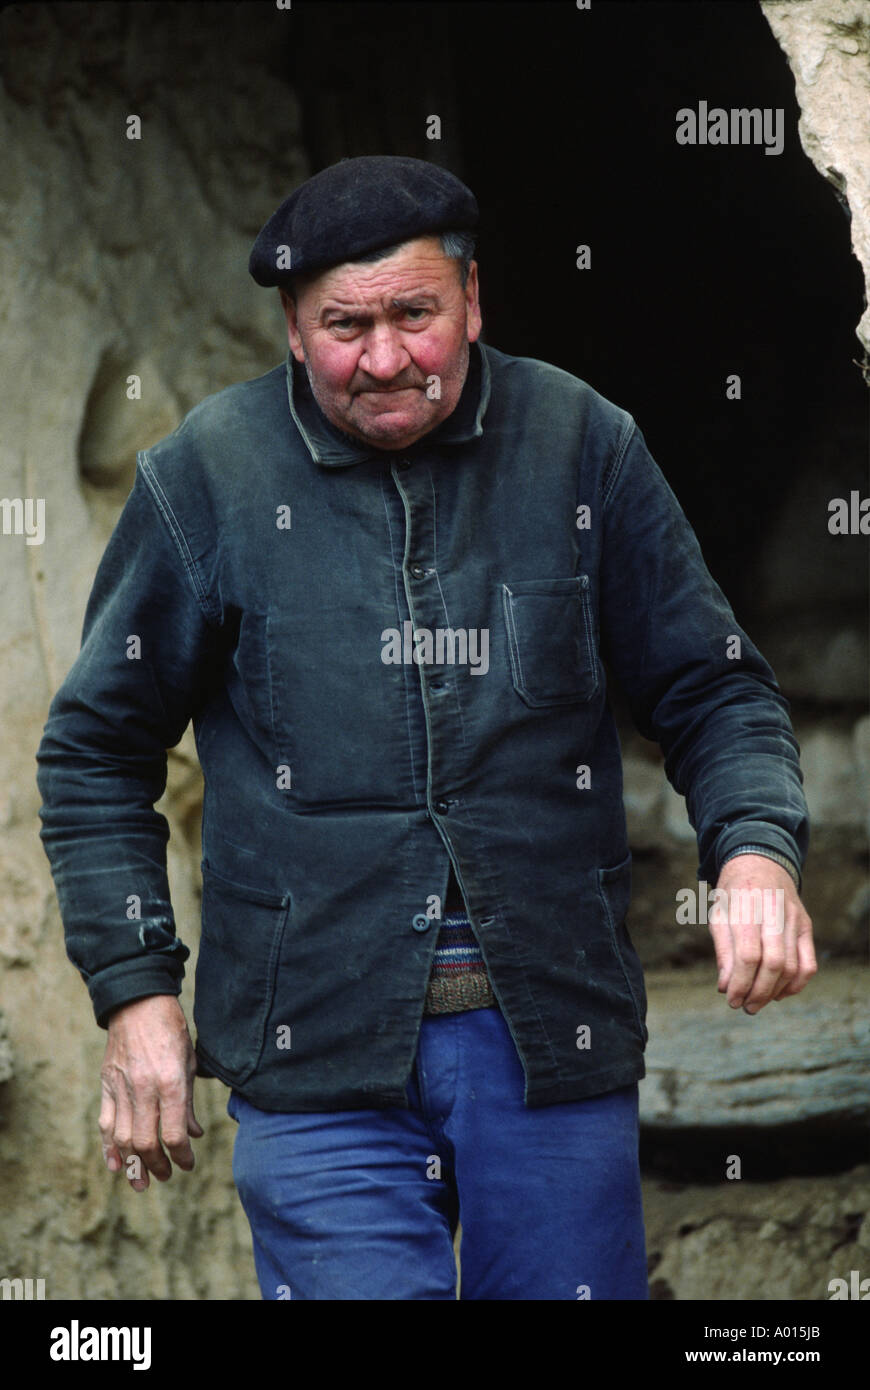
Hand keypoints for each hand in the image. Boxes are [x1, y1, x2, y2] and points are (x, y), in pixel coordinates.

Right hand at [99, 994, 202, 1191]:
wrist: (138, 1002)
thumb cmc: (171, 1029)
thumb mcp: (190, 1061)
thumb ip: (189, 1101)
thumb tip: (194, 1134)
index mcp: (170, 1081)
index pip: (174, 1133)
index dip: (182, 1155)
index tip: (188, 1164)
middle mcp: (144, 1087)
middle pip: (145, 1141)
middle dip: (156, 1165)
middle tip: (165, 1176)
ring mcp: (121, 1087)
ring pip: (123, 1137)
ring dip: (132, 1164)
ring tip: (140, 1182)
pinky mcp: (107, 1084)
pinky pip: (105, 1123)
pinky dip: (109, 1147)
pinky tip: (116, 1165)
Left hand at [708, 853, 815, 1014]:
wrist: (760, 862)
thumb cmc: (734, 892)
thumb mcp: (719, 915)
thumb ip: (724, 952)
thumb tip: (726, 988)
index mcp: (747, 906)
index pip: (748, 954)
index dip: (740, 983)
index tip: (731, 999)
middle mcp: (774, 912)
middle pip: (774, 963)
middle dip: (758, 992)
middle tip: (746, 1007)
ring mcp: (794, 919)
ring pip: (792, 966)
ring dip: (775, 992)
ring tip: (757, 1002)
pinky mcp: (806, 926)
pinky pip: (809, 963)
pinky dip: (797, 984)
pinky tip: (779, 993)